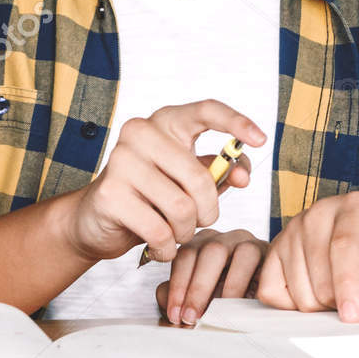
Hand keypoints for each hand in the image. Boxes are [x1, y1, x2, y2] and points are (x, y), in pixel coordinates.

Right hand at [65, 100, 265, 264]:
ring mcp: (121, 161)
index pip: (205, 110)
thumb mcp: (189, 180)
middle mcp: (139, 133)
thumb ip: (220, 173)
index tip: (261, 140)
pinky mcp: (110, 194)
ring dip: (186, 231)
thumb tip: (242, 175)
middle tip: (202, 221)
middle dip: (208, 210)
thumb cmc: (151, 196)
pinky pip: (159, 230)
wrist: (97, 220)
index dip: (236, 122)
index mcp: (165, 122)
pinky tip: (160, 246)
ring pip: (181, 207)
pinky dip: (167, 247)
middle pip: (199, 177)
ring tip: (176, 233)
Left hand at [156, 229, 265, 324]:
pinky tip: (245, 304)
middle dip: (199, 287)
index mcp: (200, 244)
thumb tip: (165, 297)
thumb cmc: (224, 293)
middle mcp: (223, 239)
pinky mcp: (269, 252)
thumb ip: (176, 293)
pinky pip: (262, 263)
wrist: (261, 292)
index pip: (185, 256)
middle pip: (210, 251)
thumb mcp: (197, 295)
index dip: (178, 286)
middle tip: (193, 315)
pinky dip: (253, 284)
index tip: (176, 313)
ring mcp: (247, 242)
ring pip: (240, 253)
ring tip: (221, 312)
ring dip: (229, 286)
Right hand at [255, 192, 358, 321]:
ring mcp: (294, 229)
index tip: (352, 315)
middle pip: (318, 275)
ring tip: (340, 292)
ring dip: (319, 305)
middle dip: (339, 302)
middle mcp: (320, 212)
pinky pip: (270, 290)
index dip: (346, 285)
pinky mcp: (277, 248)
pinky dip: (290, 304)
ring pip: (295, 287)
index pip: (343, 247)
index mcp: (357, 207)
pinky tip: (314, 294)